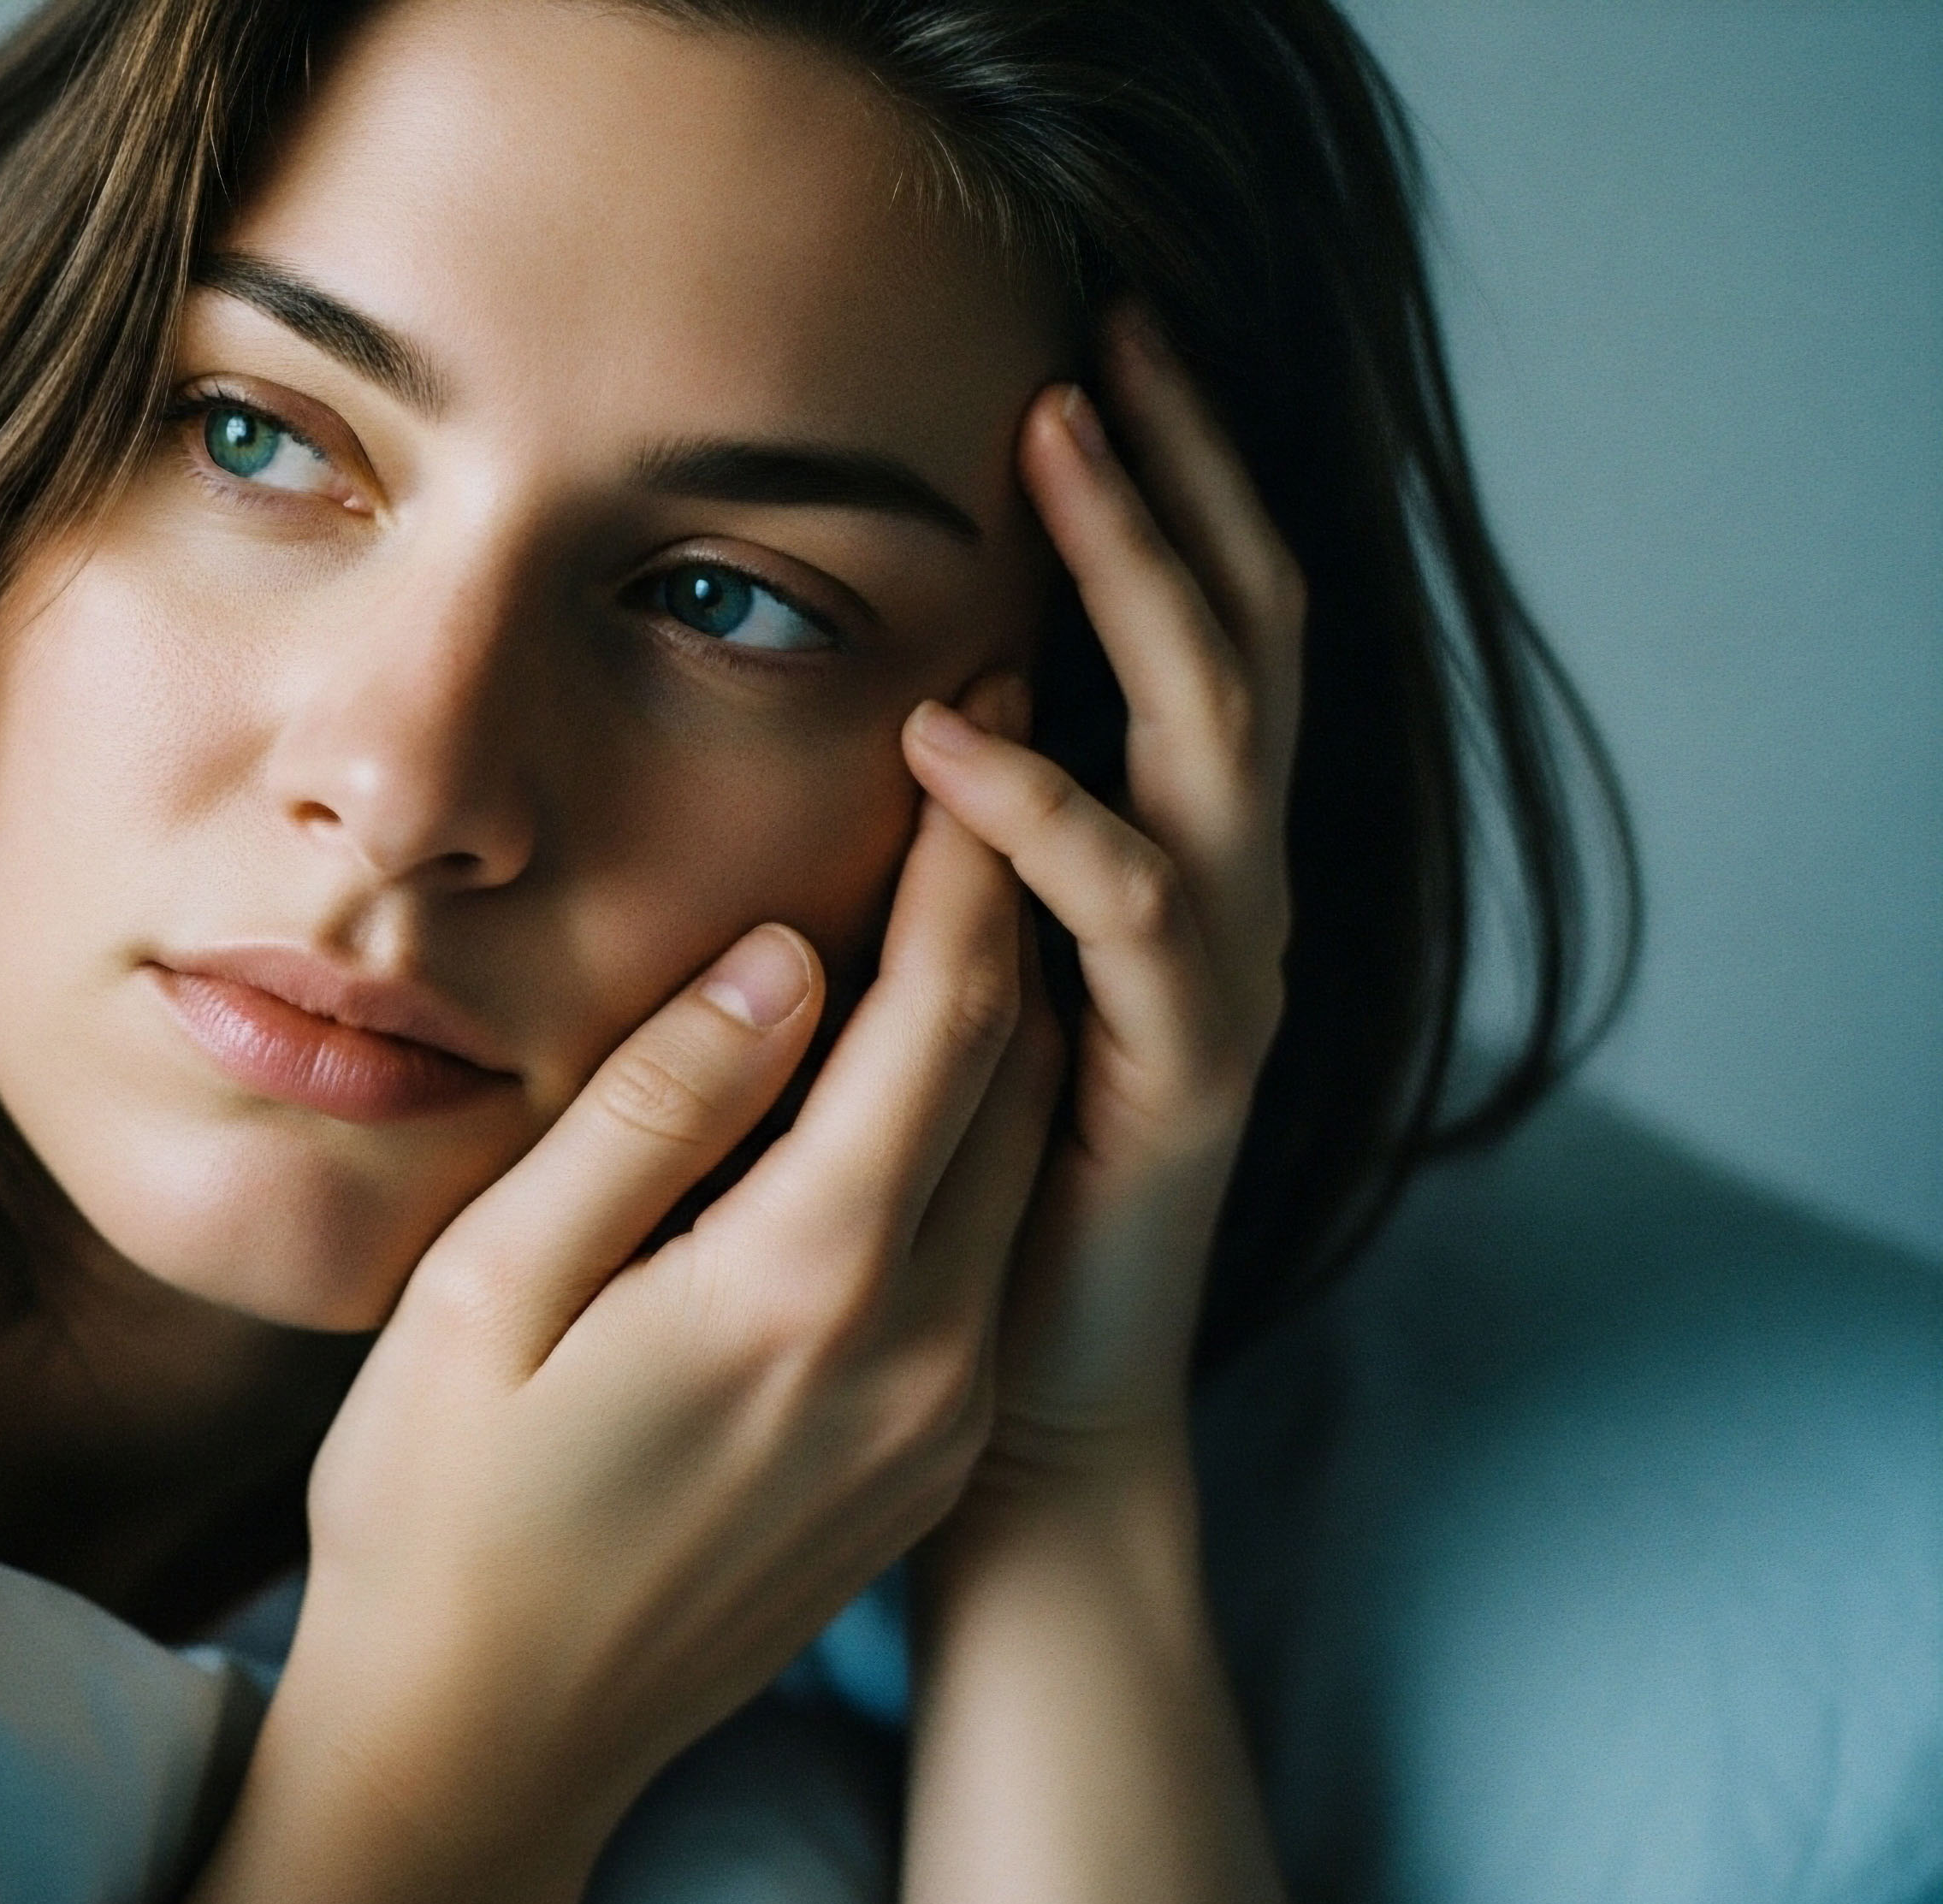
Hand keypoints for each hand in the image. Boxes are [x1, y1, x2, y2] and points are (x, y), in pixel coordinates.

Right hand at [265, 787, 1064, 1895]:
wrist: (486, 1750)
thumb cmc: (442, 1513)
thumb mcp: (496, 1289)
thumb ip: (654, 1112)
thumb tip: (783, 957)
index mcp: (811, 1288)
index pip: (945, 1017)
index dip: (968, 855)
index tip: (978, 707)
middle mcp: (918, 1352)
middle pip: (1017, 1076)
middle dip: (1012, 904)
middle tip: (1003, 743)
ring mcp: (935, 1419)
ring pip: (1013, 1162)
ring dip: (1002, 1017)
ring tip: (969, 877)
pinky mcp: (922, 1463)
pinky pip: (980, 1252)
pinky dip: (967, 1133)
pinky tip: (904, 1072)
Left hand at [902, 305, 1304, 1474]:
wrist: (1014, 1410)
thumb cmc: (947, 1183)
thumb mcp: (918, 969)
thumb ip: (909, 846)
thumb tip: (832, 709)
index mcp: (1155, 854)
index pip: (1183, 627)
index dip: (1153, 485)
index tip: (1073, 342)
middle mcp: (1214, 888)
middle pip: (1237, 632)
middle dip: (1177, 477)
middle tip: (1102, 329)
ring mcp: (1215, 973)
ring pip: (1215, 729)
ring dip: (1139, 578)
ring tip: (1054, 450)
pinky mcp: (1183, 1069)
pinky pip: (1132, 911)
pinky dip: (1049, 813)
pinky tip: (957, 737)